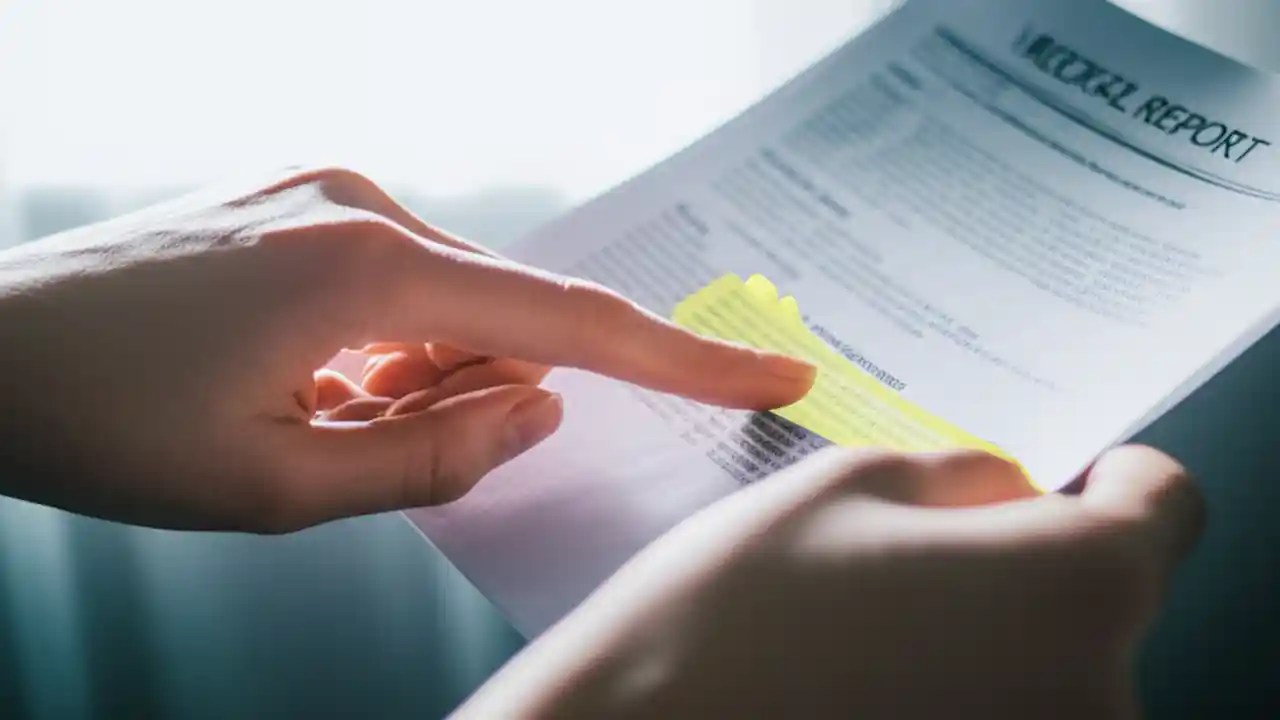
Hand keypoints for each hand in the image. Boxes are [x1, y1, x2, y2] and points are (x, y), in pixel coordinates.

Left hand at [0, 167, 813, 531]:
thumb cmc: (101, 424)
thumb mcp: (278, 488)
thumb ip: (434, 457)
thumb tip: (538, 415)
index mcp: (367, 273)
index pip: (572, 327)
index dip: (687, 362)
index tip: (778, 376)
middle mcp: (360, 205)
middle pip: (503, 318)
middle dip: (482, 395)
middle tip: (368, 447)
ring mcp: (325, 189)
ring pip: (447, 303)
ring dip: (420, 375)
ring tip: (305, 414)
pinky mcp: (297, 194)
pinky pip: (395, 278)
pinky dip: (387, 342)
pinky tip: (299, 374)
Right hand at [463, 445, 1203, 718]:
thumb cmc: (732, 612)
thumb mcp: (844, 487)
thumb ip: (963, 477)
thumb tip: (1014, 496)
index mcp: (1077, 588)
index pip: (1165, 507)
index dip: (1118, 481)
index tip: (1079, 482)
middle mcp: (1103, 698)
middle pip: (1101, 598)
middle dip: (1027, 565)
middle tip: (913, 560)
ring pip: (1054, 669)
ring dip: (992, 639)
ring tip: (870, 636)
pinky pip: (1009, 719)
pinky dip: (962, 698)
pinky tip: (866, 691)